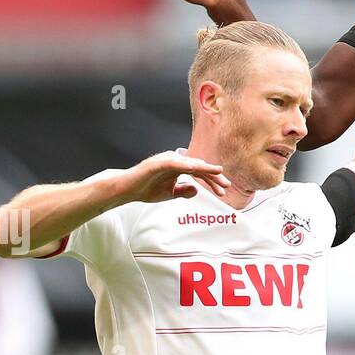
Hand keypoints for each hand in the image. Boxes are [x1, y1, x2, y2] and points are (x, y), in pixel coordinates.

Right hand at [112, 151, 229, 205]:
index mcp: (178, 167)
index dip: (212, 180)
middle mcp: (174, 161)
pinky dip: (188, 165)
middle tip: (227, 185)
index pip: (199, 172)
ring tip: (218, 174)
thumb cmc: (146, 190)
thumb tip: (197, 190)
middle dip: (213, 176)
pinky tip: (198, 169)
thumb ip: (184, 191)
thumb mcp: (170, 194)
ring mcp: (166, 160)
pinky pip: (176, 163)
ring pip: (190, 163)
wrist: (127, 190)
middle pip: (198, 167)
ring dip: (204, 169)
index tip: (224, 189)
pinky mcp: (158, 162)